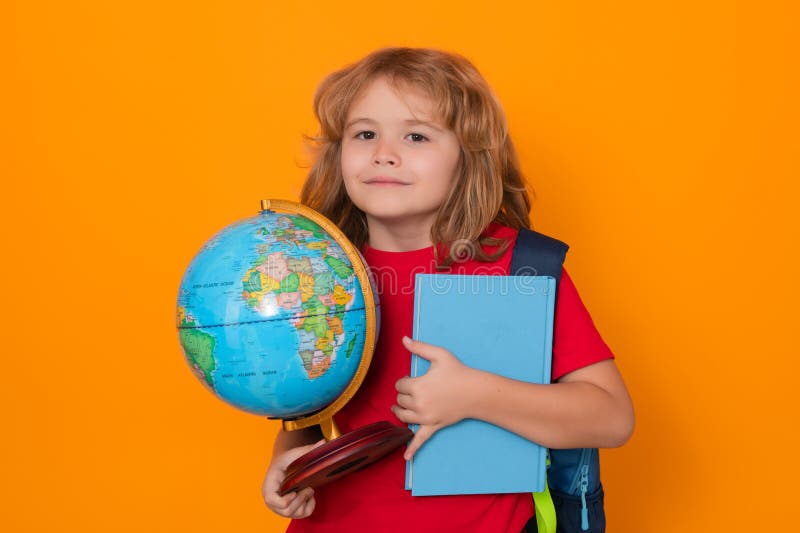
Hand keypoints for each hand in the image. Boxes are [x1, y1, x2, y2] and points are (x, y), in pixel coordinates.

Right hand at [262, 439, 324, 518]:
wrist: (284, 466)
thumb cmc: (287, 460)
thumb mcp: (295, 453)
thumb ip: (309, 450)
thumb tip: (324, 441)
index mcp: (269, 485)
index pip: (271, 499)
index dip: (284, 499)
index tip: (295, 490)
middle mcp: (272, 499)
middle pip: (286, 510)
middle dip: (301, 499)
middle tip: (307, 487)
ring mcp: (279, 507)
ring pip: (294, 514)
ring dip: (305, 502)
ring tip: (308, 490)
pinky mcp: (288, 510)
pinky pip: (301, 516)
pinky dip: (309, 508)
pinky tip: (309, 497)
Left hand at [392, 336, 476, 460]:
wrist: (475, 391)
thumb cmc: (458, 371)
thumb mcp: (439, 355)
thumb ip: (419, 347)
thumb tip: (404, 339)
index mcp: (417, 386)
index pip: (399, 385)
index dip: (403, 381)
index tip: (411, 379)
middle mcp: (419, 403)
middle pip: (399, 401)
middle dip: (403, 395)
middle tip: (411, 390)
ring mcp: (426, 417)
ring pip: (403, 417)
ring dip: (399, 413)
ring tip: (398, 408)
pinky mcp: (433, 426)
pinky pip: (421, 439)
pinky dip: (413, 449)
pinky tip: (406, 458)